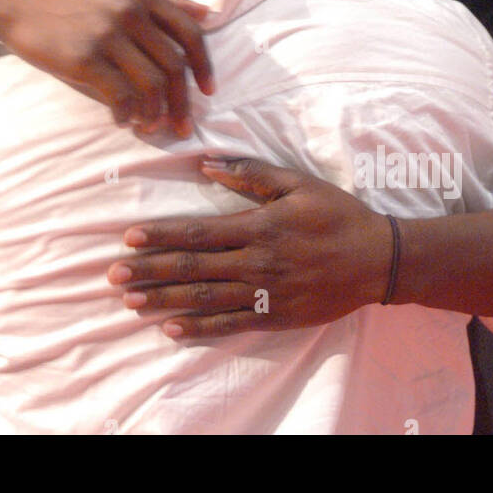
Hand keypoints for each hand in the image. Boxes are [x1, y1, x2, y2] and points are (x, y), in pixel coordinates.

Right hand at [0, 0, 213, 135]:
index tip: (209, 91)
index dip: (204, 66)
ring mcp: (106, 34)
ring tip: (150, 126)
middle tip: (183, 125)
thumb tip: (204, 13)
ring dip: (155, 113)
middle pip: (174, 65)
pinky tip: (122, 120)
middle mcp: (129, 11)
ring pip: (150, 84)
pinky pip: (118, 95)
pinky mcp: (83, 58)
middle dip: (183, 102)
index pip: (189, 33)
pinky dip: (126, 114)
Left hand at [107, 157, 393, 337]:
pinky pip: (232, 325)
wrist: (378, 259)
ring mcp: (265, 293)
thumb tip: (207, 163)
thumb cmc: (336, 214)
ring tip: (132, 303)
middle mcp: (256, 262)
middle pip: (193, 268)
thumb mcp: (297, 184)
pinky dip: (200, 329)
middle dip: (150, 271)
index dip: (161, 236)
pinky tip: (172, 329)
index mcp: (258, 226)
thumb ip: (250, 174)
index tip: (128, 239)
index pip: (198, 233)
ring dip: (165, 300)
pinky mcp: (276, 316)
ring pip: (205, 299)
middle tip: (114, 276)